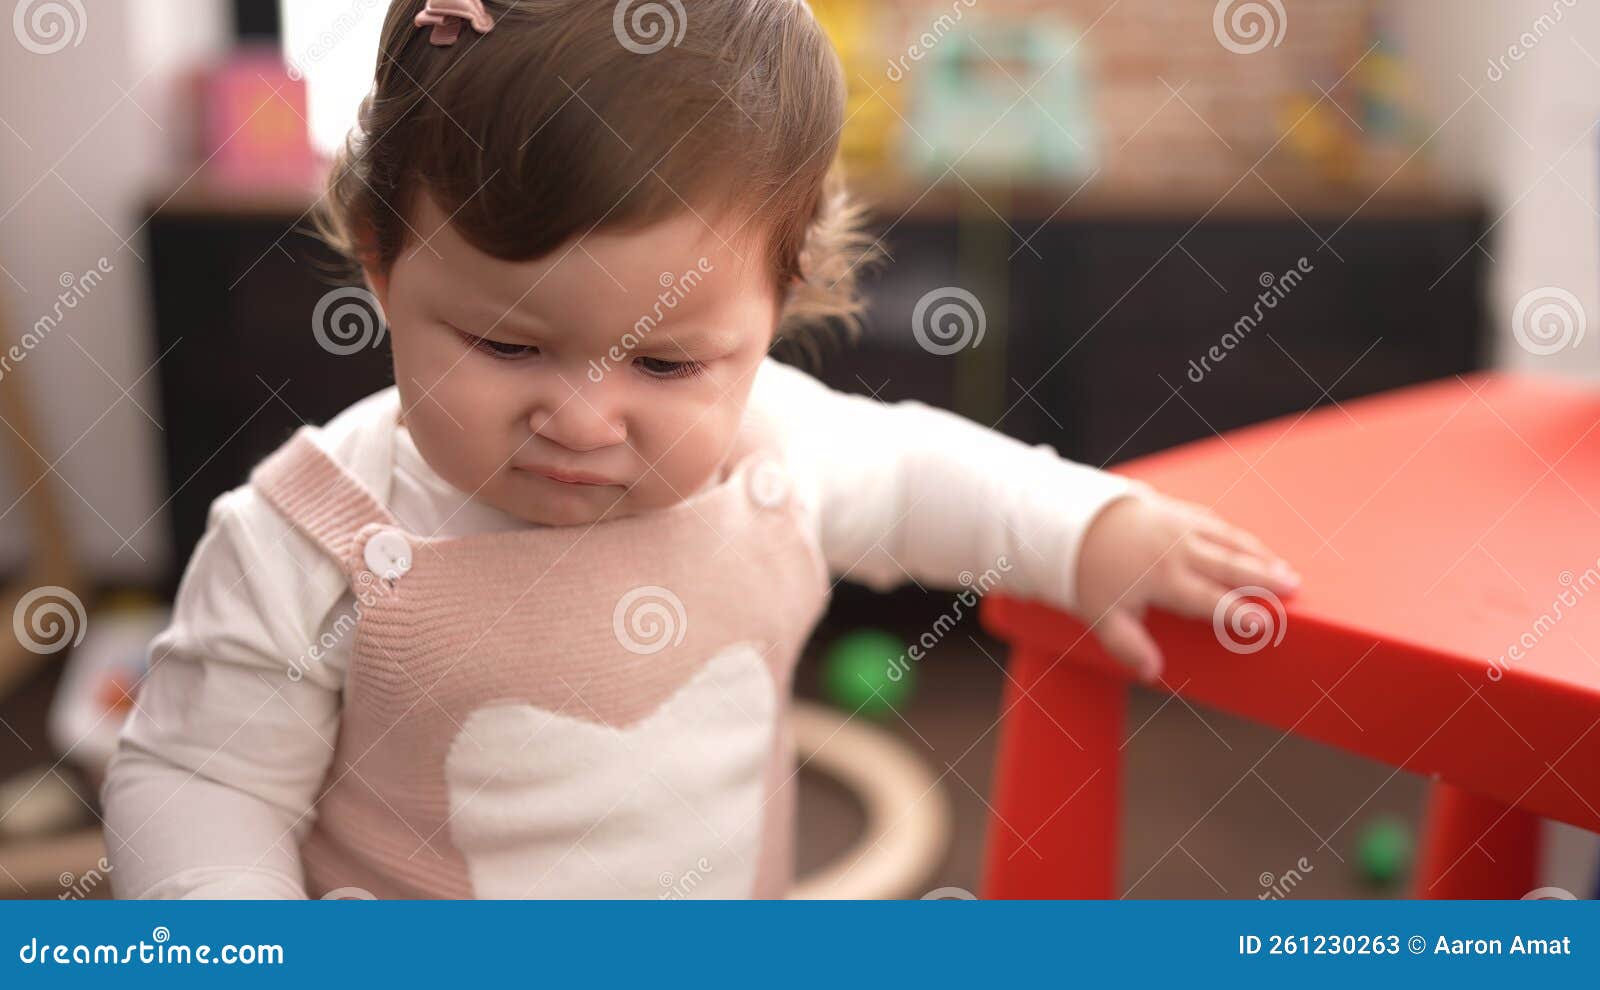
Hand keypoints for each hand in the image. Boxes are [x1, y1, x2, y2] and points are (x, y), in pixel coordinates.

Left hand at [1072, 490, 1299, 681]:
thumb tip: (1152, 672)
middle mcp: (1178, 551)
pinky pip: (1216, 523)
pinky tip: (1253, 547)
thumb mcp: (1101, 616)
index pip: (1209, 600)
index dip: (1238, 613)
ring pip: (1229, 541)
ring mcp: (1181, 527)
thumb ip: (1128, 645)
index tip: (1264, 625)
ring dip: (1260, 555)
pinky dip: (1238, 537)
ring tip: (1286, 570)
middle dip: (1264, 577)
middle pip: (1229, 565)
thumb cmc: (1090, 574)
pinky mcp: (1179, 512)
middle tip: (1295, 586)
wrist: (1075, 522)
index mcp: (1163, 579)